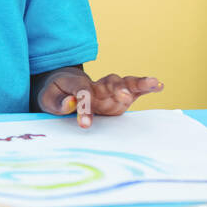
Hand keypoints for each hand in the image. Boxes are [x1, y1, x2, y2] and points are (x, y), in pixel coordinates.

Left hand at [37, 70, 163, 128]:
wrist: (63, 86)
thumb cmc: (55, 93)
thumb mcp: (48, 99)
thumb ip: (58, 102)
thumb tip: (70, 105)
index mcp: (77, 83)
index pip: (82, 93)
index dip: (84, 107)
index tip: (84, 124)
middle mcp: (97, 85)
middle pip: (109, 82)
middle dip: (117, 89)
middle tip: (123, 97)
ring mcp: (109, 90)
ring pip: (124, 83)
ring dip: (138, 84)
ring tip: (153, 83)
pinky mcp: (119, 97)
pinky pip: (134, 91)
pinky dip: (146, 88)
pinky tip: (159, 85)